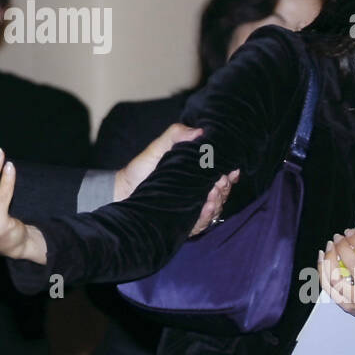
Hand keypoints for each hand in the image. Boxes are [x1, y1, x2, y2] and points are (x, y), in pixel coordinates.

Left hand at [114, 122, 239, 235]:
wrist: (123, 190)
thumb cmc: (142, 167)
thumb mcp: (159, 147)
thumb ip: (177, 135)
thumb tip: (200, 131)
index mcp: (197, 174)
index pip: (222, 174)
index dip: (230, 173)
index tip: (231, 170)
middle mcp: (198, 191)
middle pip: (222, 192)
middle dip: (224, 187)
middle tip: (220, 182)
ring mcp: (192, 207)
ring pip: (216, 208)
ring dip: (218, 202)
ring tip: (212, 196)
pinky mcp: (185, 221)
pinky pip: (202, 223)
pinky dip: (207, 216)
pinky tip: (207, 208)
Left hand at [318, 221, 354, 331]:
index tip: (352, 232)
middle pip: (354, 266)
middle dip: (343, 247)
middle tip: (339, 237)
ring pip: (336, 277)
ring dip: (329, 258)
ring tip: (330, 246)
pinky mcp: (344, 305)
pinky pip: (327, 285)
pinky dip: (322, 269)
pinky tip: (322, 257)